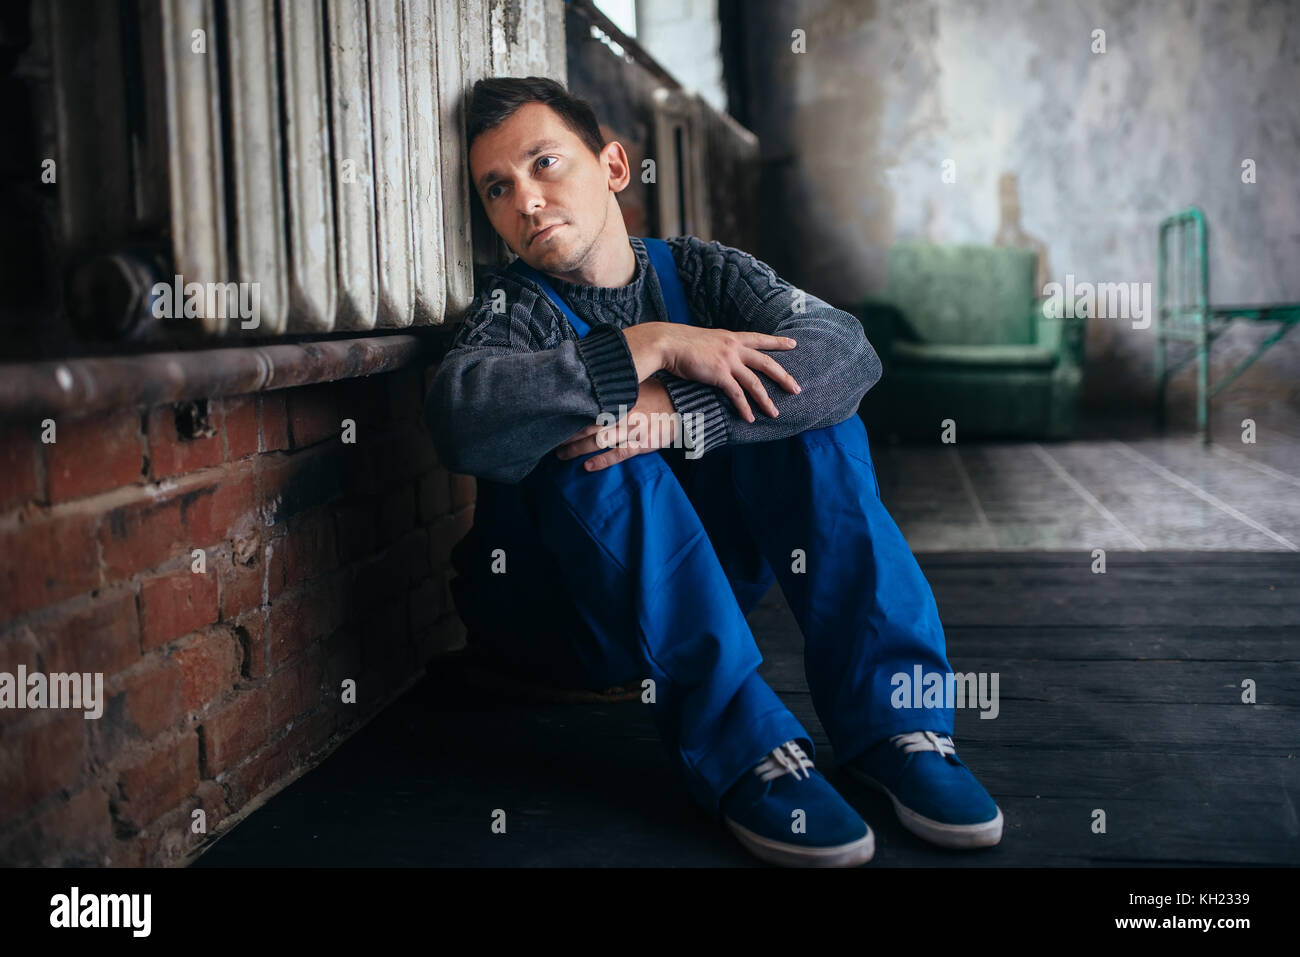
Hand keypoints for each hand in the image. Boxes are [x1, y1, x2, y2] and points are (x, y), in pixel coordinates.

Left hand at [554, 376, 677, 471]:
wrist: (685, 405)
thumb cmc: (658, 393)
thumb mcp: (636, 383)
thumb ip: (614, 385)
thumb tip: (590, 379)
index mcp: (619, 396)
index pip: (587, 406)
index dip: (568, 415)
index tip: (553, 420)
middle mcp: (623, 412)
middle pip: (587, 425)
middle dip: (567, 436)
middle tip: (550, 442)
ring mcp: (633, 429)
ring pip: (598, 441)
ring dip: (577, 450)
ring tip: (561, 456)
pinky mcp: (643, 444)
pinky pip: (619, 454)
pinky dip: (602, 461)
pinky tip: (587, 467)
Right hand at [656, 325, 800, 421]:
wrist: (667, 342)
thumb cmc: (680, 342)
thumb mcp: (705, 339)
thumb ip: (717, 347)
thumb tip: (719, 356)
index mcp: (731, 337)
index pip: (759, 339)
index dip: (777, 342)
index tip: (793, 344)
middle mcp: (734, 348)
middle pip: (766, 363)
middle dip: (783, 377)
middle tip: (796, 389)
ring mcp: (728, 361)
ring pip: (754, 383)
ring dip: (766, 400)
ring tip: (774, 413)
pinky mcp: (719, 375)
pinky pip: (736, 395)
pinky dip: (744, 408)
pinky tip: (750, 418)